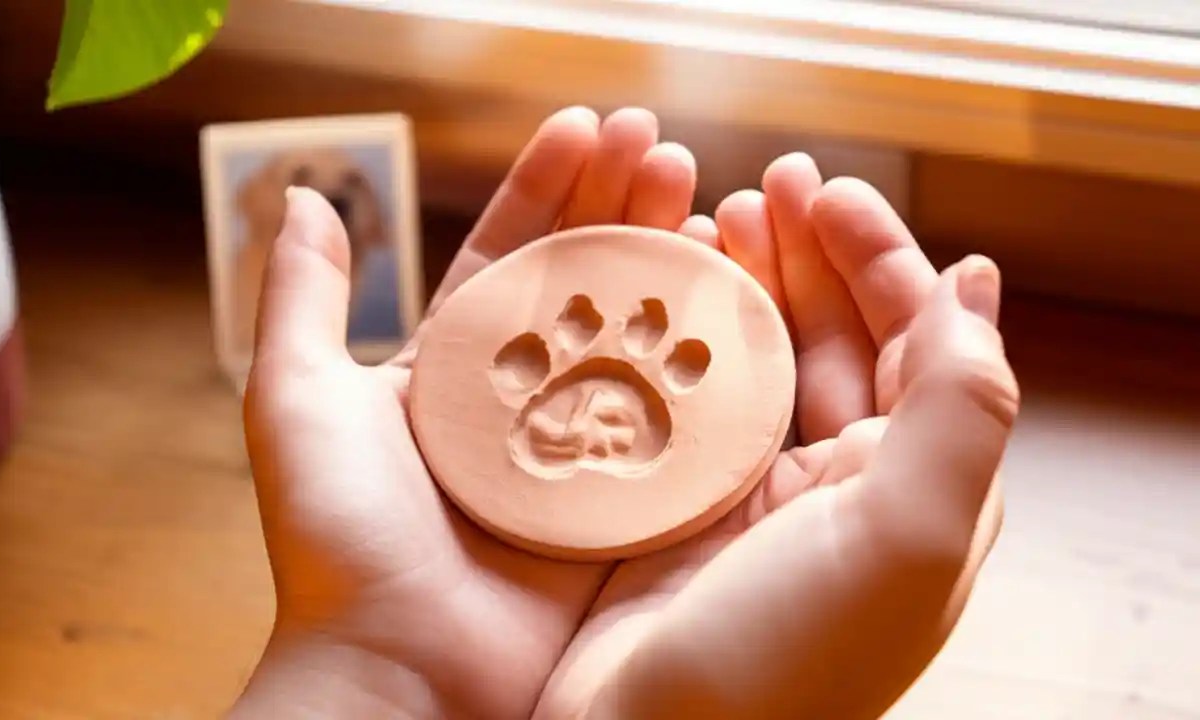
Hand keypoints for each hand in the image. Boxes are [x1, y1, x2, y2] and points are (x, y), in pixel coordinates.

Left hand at [230, 107, 703, 718]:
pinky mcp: (635, 505)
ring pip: (642, 340)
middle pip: (587, 286)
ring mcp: (585, 454)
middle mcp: (524, 404)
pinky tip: (737, 296)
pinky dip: (710, 359)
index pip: (509, 257)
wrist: (402, 671)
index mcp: (454, 372)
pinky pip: (683, 419)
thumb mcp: (297, 400)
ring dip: (674, 265)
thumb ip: (303, 299)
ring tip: (707, 197)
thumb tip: (309, 199)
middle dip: (622, 207)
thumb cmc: (338, 541)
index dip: (546, 187)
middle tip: (664, 145)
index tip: (585, 126)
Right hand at [534, 155, 1019, 718]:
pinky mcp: (684, 501)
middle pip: (839, 339)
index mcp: (916, 488)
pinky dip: (685, 337)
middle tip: (765, 185)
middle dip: (810, 257)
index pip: (920, 345)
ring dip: (747, 285)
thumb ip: (963, 407)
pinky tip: (664, 297)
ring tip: (713, 220)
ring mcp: (760, 492)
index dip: (884, 260)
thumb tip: (977, 288)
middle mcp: (844, 485)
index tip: (832, 193)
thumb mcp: (912, 533)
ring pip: (766, 360)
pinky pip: (695, 396)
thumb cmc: (790, 661)